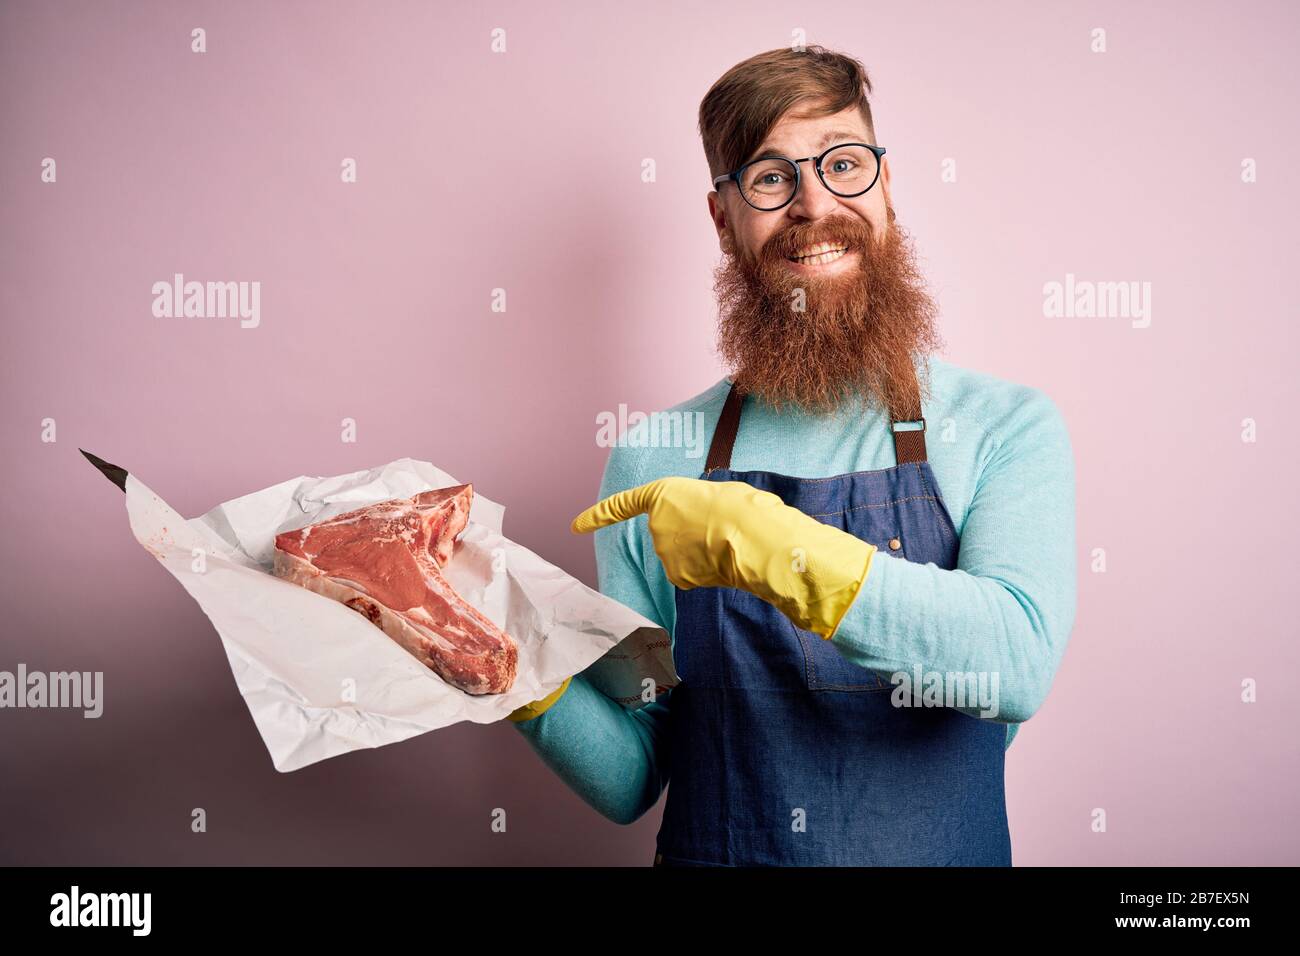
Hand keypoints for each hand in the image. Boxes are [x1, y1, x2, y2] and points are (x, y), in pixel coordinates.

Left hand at [571, 477, 875, 638]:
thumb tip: (703, 531)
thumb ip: (696, 508)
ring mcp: (663, 552)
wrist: (752, 534)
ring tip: (726, 542)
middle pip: (669, 536)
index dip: (598, 516)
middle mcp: (655, 524)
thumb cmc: (742, 507)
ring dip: (702, 553)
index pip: (621, 505)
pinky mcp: (677, 576)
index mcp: (662, 493)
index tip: (574, 526)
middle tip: (721, 528)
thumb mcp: (715, 493)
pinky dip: (707, 571)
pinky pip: (692, 574)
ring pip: (683, 557)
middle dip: (692, 536)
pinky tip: (722, 561)